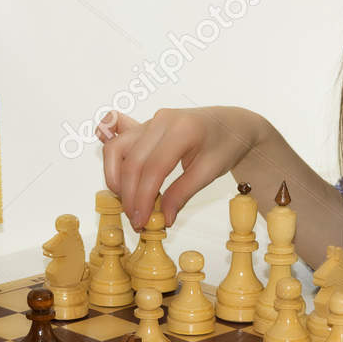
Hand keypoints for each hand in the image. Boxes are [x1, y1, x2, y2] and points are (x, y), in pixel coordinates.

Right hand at [97, 106, 267, 229]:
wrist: (230, 124)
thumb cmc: (225, 144)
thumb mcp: (210, 172)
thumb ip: (182, 194)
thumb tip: (163, 218)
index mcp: (182, 129)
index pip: (153, 168)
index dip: (143, 198)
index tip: (141, 221)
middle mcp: (161, 120)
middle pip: (132, 161)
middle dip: (129, 195)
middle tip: (135, 219)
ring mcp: (150, 121)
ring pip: (116, 148)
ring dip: (115, 179)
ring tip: (128, 201)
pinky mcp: (144, 126)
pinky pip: (119, 140)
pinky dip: (112, 159)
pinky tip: (113, 174)